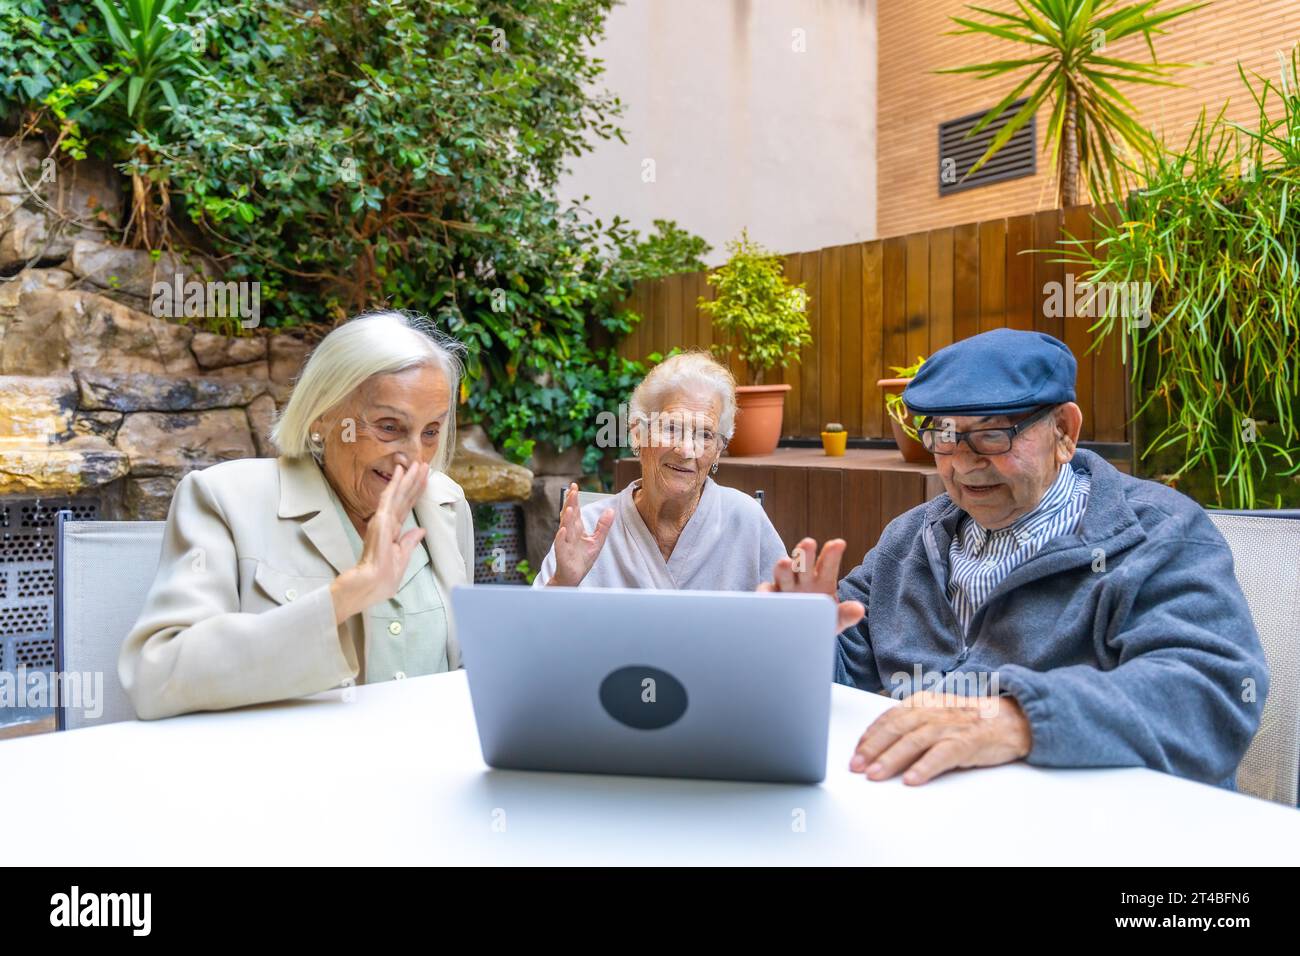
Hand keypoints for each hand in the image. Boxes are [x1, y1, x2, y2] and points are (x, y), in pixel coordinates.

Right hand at [329, 462, 428, 623]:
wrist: (370, 585)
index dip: (415, 494)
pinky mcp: (380, 520)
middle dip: (414, 481)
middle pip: (404, 498)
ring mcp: (383, 520)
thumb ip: (409, 542)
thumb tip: (421, 530)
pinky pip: (389, 498)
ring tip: (418, 464)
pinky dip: (396, 484)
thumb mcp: (401, 559)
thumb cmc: (383, 578)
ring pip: (398, 494)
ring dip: (409, 478)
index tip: (423, 481)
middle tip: (423, 465)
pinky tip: (401, 472)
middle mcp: (388, 523)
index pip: (406, 509)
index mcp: (392, 533)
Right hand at [547, 482, 613, 586]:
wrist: (573, 576)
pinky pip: (560, 544)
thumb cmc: (582, 559)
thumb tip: (611, 510)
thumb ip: (603, 526)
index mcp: (576, 529)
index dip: (574, 499)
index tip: (575, 486)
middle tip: (572, 490)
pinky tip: (562, 530)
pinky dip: (561, 537)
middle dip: (570, 503)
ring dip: (567, 517)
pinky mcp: (562, 554)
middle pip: (569, 515)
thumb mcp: (597, 541)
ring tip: (570, 507)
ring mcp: (565, 543)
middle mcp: (569, 533)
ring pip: (565, 528)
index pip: (575, 511)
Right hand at [757, 537, 864, 632]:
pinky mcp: (771, 597)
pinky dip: (765, 593)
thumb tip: (860, 610)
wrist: (802, 637)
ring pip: (784, 573)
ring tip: (784, 562)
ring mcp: (786, 587)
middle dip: (805, 553)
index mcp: (822, 580)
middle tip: (809, 542)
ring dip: (784, 568)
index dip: (832, 554)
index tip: (838, 544)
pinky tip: (765, 595)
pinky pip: (766, 592)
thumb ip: (846, 614)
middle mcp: (803, 579)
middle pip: (803, 563)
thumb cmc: (820, 622)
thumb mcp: (836, 620)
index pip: (828, 565)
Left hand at [849, 690, 1032, 785]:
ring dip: (891, 759)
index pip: (888, 718)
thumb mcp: (936, 714)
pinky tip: (912, 779)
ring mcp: (949, 726)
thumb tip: (880, 744)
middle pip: (896, 729)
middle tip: (856, 766)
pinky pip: (942, 755)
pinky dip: (925, 767)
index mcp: (922, 702)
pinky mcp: (966, 742)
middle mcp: (933, 711)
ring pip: (914, 741)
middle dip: (873, 748)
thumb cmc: (970, 720)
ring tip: (875, 775)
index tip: (855, 752)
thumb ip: (911, 724)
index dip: (869, 736)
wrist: (1012, 719)